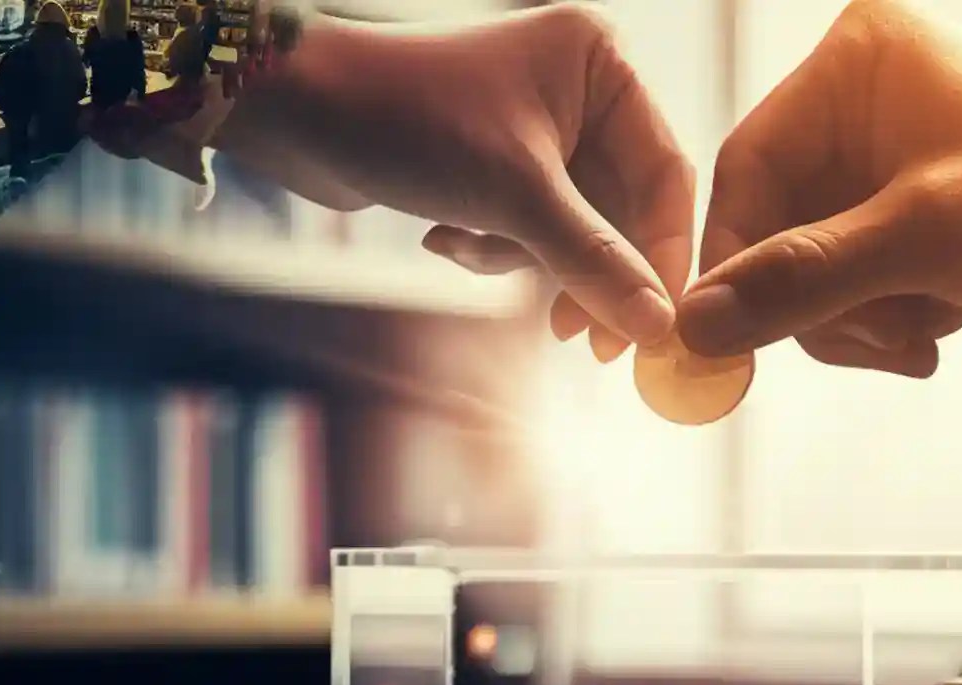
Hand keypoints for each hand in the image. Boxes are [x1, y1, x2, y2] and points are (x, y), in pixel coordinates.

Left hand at [213, 4, 693, 360]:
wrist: (296, 111)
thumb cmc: (409, 119)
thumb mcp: (515, 195)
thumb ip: (594, 261)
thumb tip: (657, 327)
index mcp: (603, 64)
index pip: (666, 171)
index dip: (665, 253)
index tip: (660, 325)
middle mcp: (580, 89)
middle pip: (622, 207)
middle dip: (594, 270)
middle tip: (594, 343)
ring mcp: (541, 126)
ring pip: (575, 226)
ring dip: (531, 259)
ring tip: (479, 255)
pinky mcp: (503, 161)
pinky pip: (531, 226)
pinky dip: (495, 246)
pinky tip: (444, 236)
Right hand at [678, 0, 961, 376]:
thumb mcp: (924, 237)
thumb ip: (801, 279)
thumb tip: (696, 326)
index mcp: (858, 65)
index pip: (749, 165)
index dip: (734, 256)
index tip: (721, 334)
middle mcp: (866, 105)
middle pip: (776, 223)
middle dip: (818, 297)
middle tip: (870, 342)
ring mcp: (891, 163)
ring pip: (812, 264)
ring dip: (857, 318)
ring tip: (925, 329)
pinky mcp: (916, 214)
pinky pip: (854, 281)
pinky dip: (885, 319)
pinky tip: (946, 321)